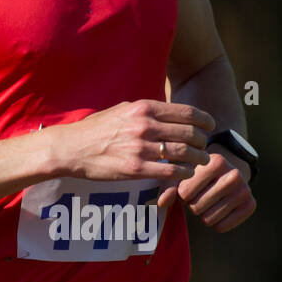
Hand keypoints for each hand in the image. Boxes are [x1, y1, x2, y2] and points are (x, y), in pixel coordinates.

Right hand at [48, 100, 213, 204]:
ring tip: (201, 162)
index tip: (210, 126)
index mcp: (144, 108)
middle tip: (205, 147)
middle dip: (203, 141)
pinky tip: (186, 174)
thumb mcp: (122, 109)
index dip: (204, 120)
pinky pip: (170, 172)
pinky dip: (183, 173)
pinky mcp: (135, 169)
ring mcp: (141, 147)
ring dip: (198, 159)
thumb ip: (146, 110)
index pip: (186, 112)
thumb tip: (168, 111)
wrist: (71, 148)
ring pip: (184, 153)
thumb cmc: (97, 129)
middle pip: (190, 133)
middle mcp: (145, 125)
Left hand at [177, 145, 256, 231]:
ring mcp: (245, 190)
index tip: (189, 187)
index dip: (182, 195)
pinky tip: (219, 210)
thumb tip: (162, 202)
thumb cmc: (198, 175)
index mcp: (215, 162)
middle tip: (200, 196)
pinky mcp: (250, 205)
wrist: (226, 175)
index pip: (185, 193)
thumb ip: (169, 187)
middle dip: (193, 206)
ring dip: (203, 215)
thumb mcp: (183, 176)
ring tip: (209, 202)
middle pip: (197, 207)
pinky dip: (216, 224)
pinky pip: (222, 227)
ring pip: (209, 219)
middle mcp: (233, 174)